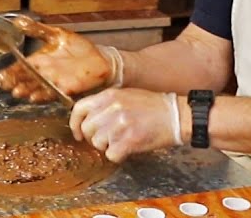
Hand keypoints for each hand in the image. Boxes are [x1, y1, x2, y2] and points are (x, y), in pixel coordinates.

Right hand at [0, 15, 116, 102]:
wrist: (100, 59)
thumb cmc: (79, 48)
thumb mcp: (56, 34)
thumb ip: (38, 29)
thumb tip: (18, 21)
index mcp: (39, 60)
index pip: (20, 68)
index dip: (10, 72)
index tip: (1, 76)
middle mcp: (44, 74)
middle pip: (26, 80)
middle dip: (15, 83)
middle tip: (6, 84)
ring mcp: (54, 82)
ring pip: (36, 88)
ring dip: (27, 91)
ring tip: (18, 91)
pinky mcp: (67, 88)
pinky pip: (53, 93)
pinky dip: (43, 96)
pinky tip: (34, 97)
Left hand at [70, 88, 184, 162]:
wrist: (176, 115)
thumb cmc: (152, 106)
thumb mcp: (125, 95)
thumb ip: (105, 103)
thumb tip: (89, 118)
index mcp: (108, 95)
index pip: (79, 109)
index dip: (74, 123)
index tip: (78, 133)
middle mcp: (111, 108)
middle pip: (87, 129)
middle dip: (94, 138)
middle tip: (107, 139)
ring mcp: (120, 124)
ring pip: (98, 143)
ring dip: (107, 147)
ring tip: (120, 142)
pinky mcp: (130, 140)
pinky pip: (111, 154)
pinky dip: (117, 156)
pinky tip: (127, 149)